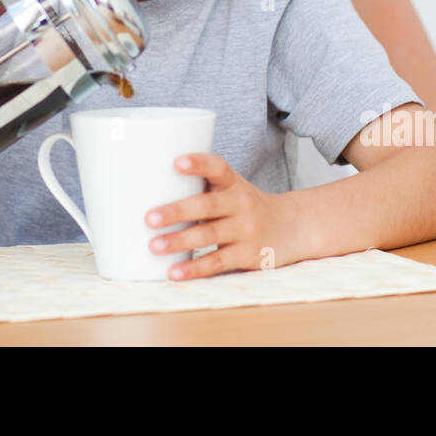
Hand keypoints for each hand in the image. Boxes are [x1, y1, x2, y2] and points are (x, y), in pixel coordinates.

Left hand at [145, 153, 306, 280]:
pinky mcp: (248, 255)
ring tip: (153, 246)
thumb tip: (142, 189)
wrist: (293, 227)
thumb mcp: (231, 189)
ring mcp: (246, 230)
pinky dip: (194, 269)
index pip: (217, 168)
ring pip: (209, 235)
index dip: (198, 163)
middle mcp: (241, 203)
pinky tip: (174, 273)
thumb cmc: (244, 206)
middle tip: (148, 218)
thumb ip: (199, 187)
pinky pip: (218, 262)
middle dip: (177, 211)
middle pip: (207, 205)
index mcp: (232, 183)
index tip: (177, 162)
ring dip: (179, 241)